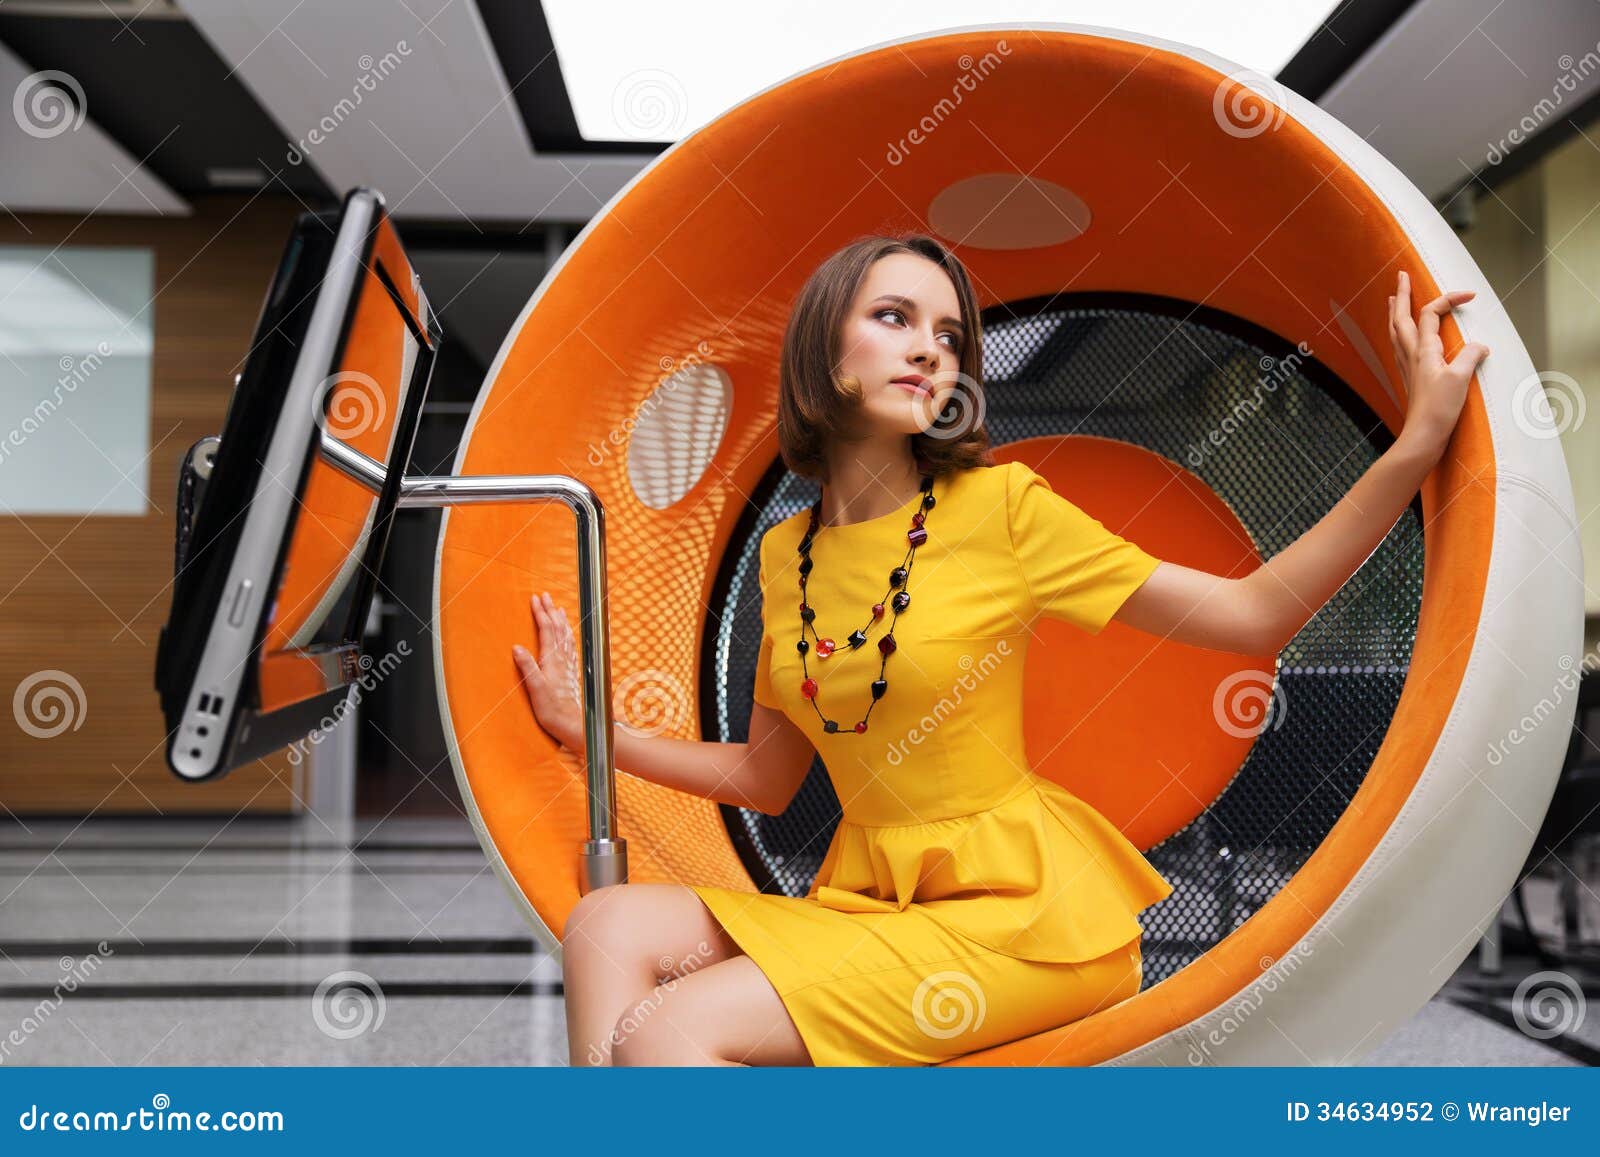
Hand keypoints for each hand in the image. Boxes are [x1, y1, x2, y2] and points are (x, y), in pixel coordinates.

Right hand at [512, 592, 583, 750]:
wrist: (572, 723)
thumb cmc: (553, 709)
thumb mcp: (535, 688)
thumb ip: (527, 667)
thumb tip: (517, 648)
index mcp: (552, 660)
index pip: (546, 630)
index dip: (540, 613)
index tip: (535, 599)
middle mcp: (562, 659)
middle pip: (557, 628)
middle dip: (550, 610)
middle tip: (545, 596)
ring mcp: (568, 665)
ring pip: (566, 635)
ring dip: (561, 620)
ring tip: (558, 608)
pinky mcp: (571, 673)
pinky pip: (570, 646)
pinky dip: (568, 635)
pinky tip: (568, 635)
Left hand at [1388, 269, 1489, 459]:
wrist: (1422, 435)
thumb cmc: (1438, 409)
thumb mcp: (1461, 378)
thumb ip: (1470, 356)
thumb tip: (1479, 346)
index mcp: (1423, 350)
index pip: (1431, 313)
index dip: (1448, 299)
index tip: (1469, 294)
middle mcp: (1410, 354)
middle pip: (1401, 317)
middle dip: (1402, 294)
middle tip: (1401, 275)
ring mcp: (1407, 366)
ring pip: (1395, 331)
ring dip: (1395, 312)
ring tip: (1393, 299)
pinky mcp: (1409, 377)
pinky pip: (1398, 346)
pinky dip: (1398, 332)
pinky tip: (1400, 336)